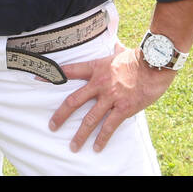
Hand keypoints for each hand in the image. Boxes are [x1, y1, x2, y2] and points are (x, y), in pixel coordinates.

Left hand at [49, 43, 176, 152]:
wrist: (155, 65)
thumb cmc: (139, 58)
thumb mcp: (122, 52)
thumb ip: (115, 50)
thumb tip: (115, 43)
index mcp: (96, 68)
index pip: (69, 71)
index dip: (51, 75)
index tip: (36, 78)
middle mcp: (99, 84)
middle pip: (73, 101)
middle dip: (60, 115)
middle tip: (52, 126)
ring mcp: (110, 97)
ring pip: (89, 119)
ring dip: (80, 134)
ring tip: (73, 146)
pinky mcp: (123, 108)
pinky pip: (109, 127)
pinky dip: (102, 139)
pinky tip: (96, 148)